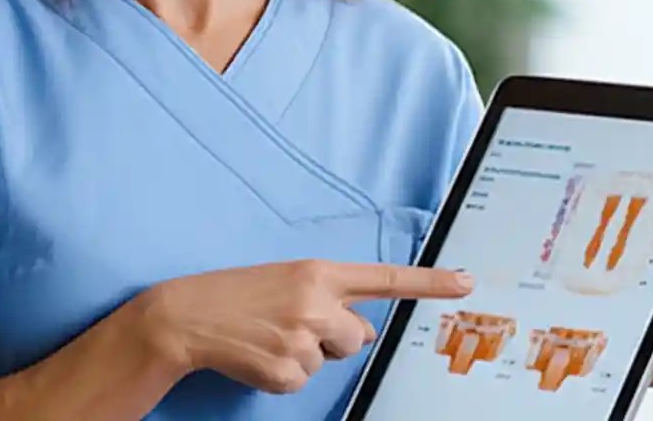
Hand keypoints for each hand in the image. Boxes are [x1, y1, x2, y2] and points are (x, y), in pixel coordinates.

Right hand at [138, 260, 474, 393]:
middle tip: (292, 326)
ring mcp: (303, 338)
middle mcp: (316, 301)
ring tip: (269, 337)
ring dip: (307, 356)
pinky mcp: (288, 371)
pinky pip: (304, 382)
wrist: (185, 316)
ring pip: (332, 361)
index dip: (430, 283)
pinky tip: (259, 356)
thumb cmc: (236, 296)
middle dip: (335, 338)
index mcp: (317, 272)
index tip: (467, 283)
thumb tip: (359, 329)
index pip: (385, 279)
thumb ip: (326, 296)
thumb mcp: (285, 280)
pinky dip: (283, 376)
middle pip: (358, 336)